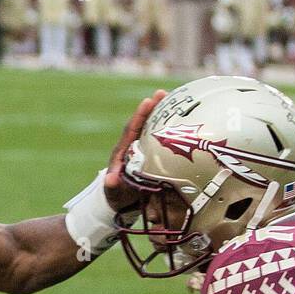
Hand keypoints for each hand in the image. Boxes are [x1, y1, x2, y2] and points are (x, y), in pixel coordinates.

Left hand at [102, 89, 166, 216]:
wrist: (121, 201)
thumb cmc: (117, 195)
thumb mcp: (114, 192)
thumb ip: (112, 185)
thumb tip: (110, 180)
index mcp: (123, 151)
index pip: (131, 129)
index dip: (139, 116)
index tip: (147, 101)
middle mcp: (133, 145)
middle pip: (143, 122)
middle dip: (153, 107)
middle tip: (164, 92)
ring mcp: (143, 147)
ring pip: (152, 126)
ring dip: (163, 112)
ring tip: (176, 97)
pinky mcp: (151, 152)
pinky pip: (160, 135)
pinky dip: (170, 126)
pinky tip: (184, 119)